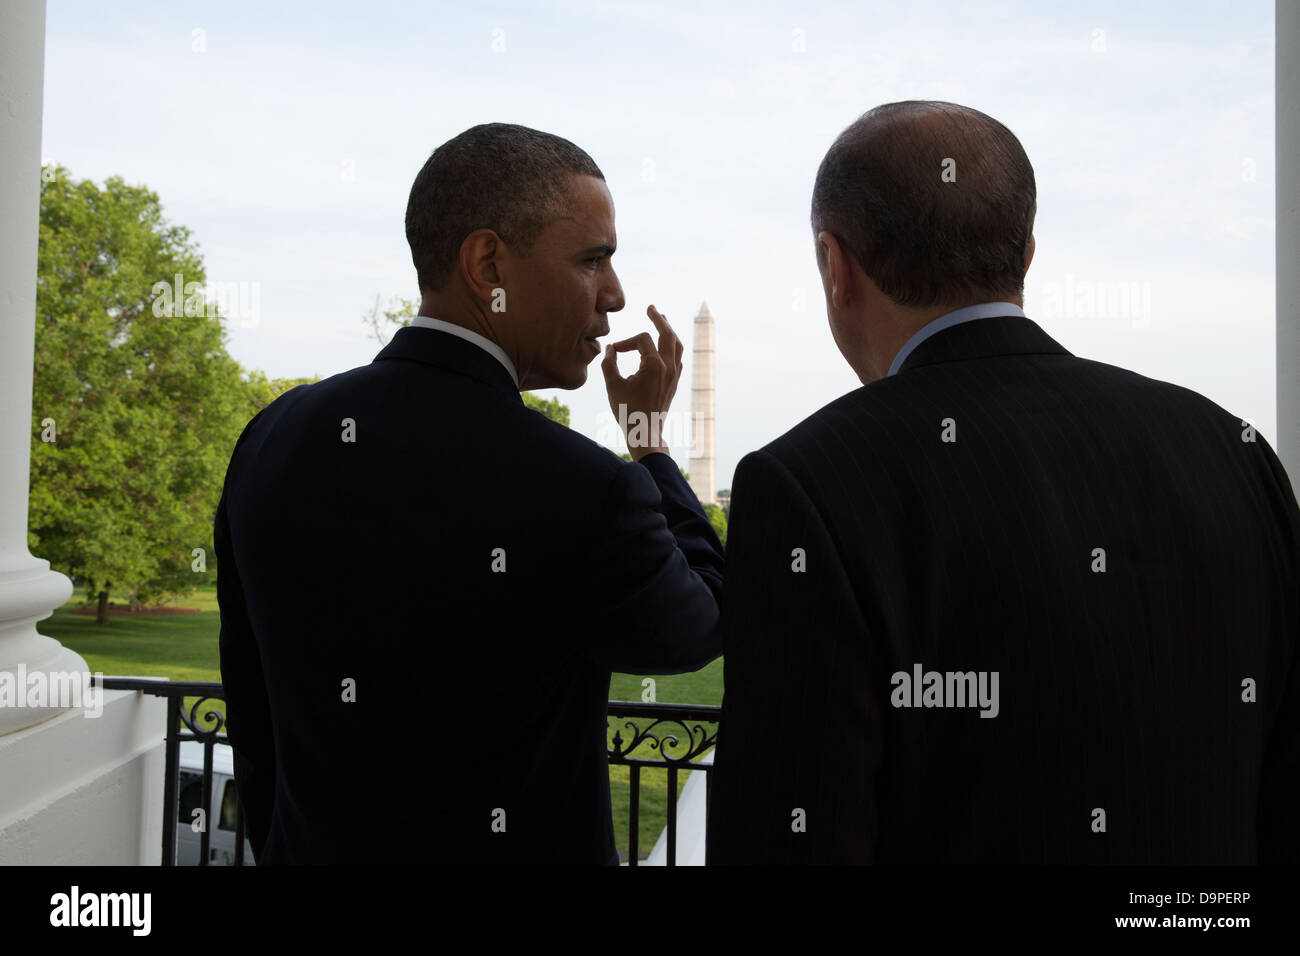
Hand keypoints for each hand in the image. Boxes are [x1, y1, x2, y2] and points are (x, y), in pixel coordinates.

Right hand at [601, 304, 683, 460]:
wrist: (645, 432)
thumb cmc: (627, 410)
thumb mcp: (612, 385)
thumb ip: (609, 363)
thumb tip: (610, 348)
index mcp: (655, 365)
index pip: (642, 339)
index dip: (626, 342)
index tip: (614, 352)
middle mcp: (669, 367)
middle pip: (667, 334)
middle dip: (658, 319)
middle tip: (651, 308)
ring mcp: (675, 374)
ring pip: (677, 344)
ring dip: (669, 330)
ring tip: (663, 320)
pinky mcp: (675, 382)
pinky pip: (678, 357)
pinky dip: (672, 346)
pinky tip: (666, 344)